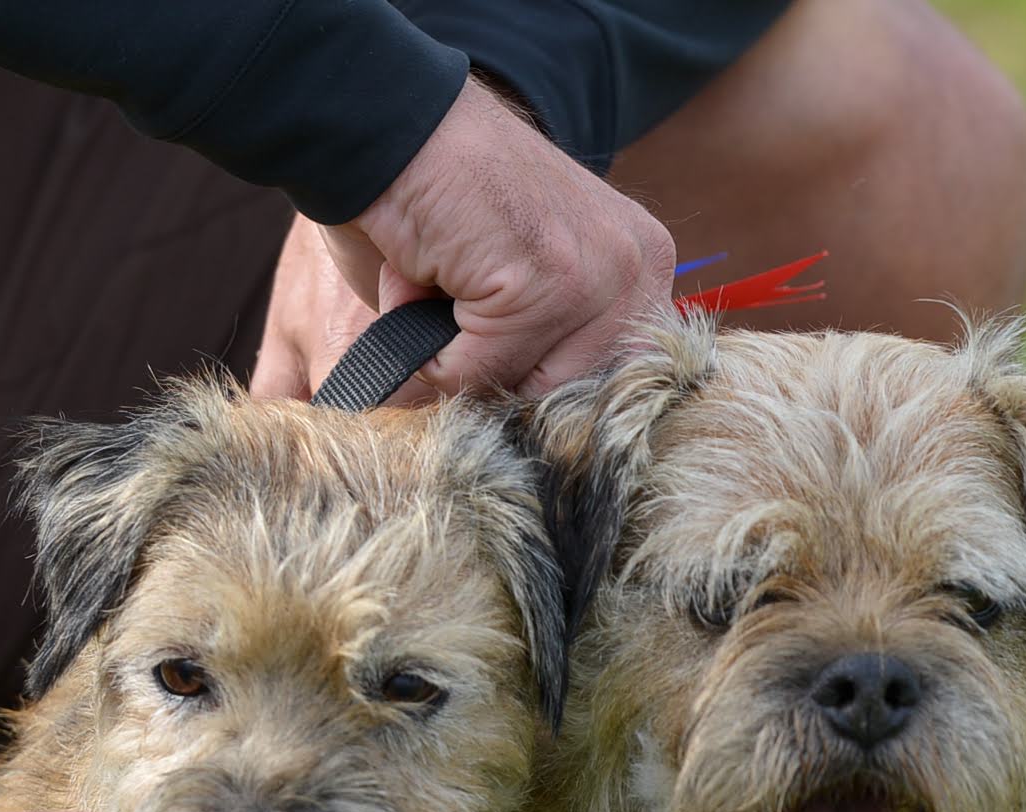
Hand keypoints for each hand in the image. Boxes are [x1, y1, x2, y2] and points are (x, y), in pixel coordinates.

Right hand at [252, 79, 675, 401]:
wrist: (382, 127)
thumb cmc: (434, 209)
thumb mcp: (513, 291)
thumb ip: (544, 356)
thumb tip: (537, 470)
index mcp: (642, 269)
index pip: (613, 392)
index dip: (544, 401)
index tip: (500, 379)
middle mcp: (639, 267)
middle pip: (570, 407)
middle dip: (498, 381)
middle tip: (457, 305)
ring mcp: (600, 273)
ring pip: (521, 395)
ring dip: (457, 362)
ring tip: (439, 283)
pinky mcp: (548, 280)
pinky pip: (476, 373)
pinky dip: (427, 343)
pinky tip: (423, 272)